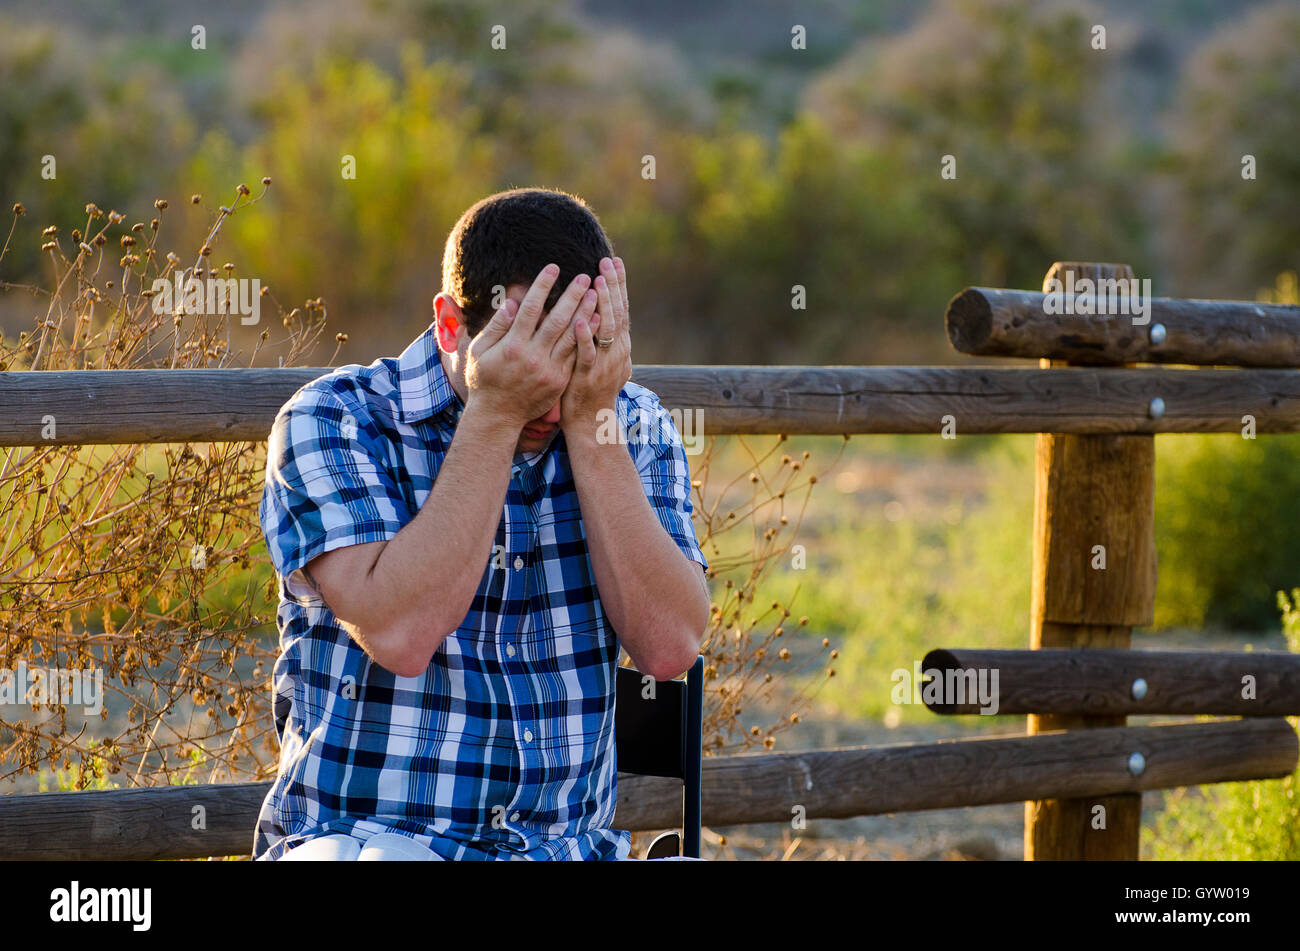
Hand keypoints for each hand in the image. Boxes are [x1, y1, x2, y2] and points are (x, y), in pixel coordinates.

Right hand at [464, 264, 597, 428]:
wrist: (498, 416)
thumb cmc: (485, 380)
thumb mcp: (480, 351)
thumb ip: (496, 326)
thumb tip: (512, 302)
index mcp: (512, 346)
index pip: (530, 309)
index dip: (543, 286)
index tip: (553, 268)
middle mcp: (533, 357)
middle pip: (557, 320)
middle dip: (571, 296)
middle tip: (584, 276)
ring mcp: (549, 370)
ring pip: (571, 336)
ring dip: (584, 313)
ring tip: (595, 293)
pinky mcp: (559, 380)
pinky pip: (576, 354)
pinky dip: (587, 336)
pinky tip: (596, 320)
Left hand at [560, 256, 631, 432]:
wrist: (591, 422)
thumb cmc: (591, 389)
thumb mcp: (603, 360)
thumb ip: (600, 336)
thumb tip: (594, 312)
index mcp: (619, 345)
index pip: (621, 307)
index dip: (618, 284)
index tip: (614, 260)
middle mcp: (616, 351)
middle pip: (617, 312)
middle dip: (613, 286)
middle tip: (607, 261)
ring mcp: (604, 364)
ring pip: (605, 329)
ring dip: (602, 304)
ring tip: (597, 281)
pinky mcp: (588, 376)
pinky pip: (587, 354)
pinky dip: (585, 336)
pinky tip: (580, 319)